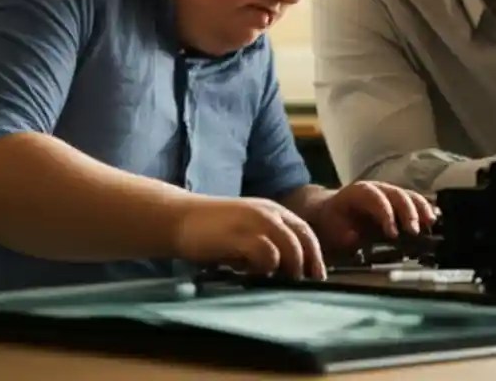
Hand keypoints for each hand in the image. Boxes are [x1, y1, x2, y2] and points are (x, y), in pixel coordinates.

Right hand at [171, 196, 325, 279]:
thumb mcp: (245, 230)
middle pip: (303, 240)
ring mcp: (255, 222)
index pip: (305, 231)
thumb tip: (285, 270)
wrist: (178, 218)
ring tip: (275, 280)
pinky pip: (268, 255)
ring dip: (288, 268)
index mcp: (272, 210)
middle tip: (304, 285)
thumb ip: (265, 243)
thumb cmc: (211, 231)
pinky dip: (266, 268)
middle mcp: (269, 212)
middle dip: (307, 265)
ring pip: (290, 248)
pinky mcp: (241, 235)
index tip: (317, 276)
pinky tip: (251, 273)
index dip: (314, 255)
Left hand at [302, 181, 437, 254]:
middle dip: (408, 211)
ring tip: (431, 222)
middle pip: (396, 194)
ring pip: (408, 195)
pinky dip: (424, 208)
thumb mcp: (333, 230)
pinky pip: (414, 202)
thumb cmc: (332, 223)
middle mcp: (377, 189)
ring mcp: (389, 193)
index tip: (393, 233)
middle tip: (415, 231)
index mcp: (358, 193)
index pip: (375, 198)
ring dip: (421, 208)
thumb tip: (354, 237)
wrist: (330, 213)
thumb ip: (345, 235)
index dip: (385, 214)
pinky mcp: (397, 203)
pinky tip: (434, 217)